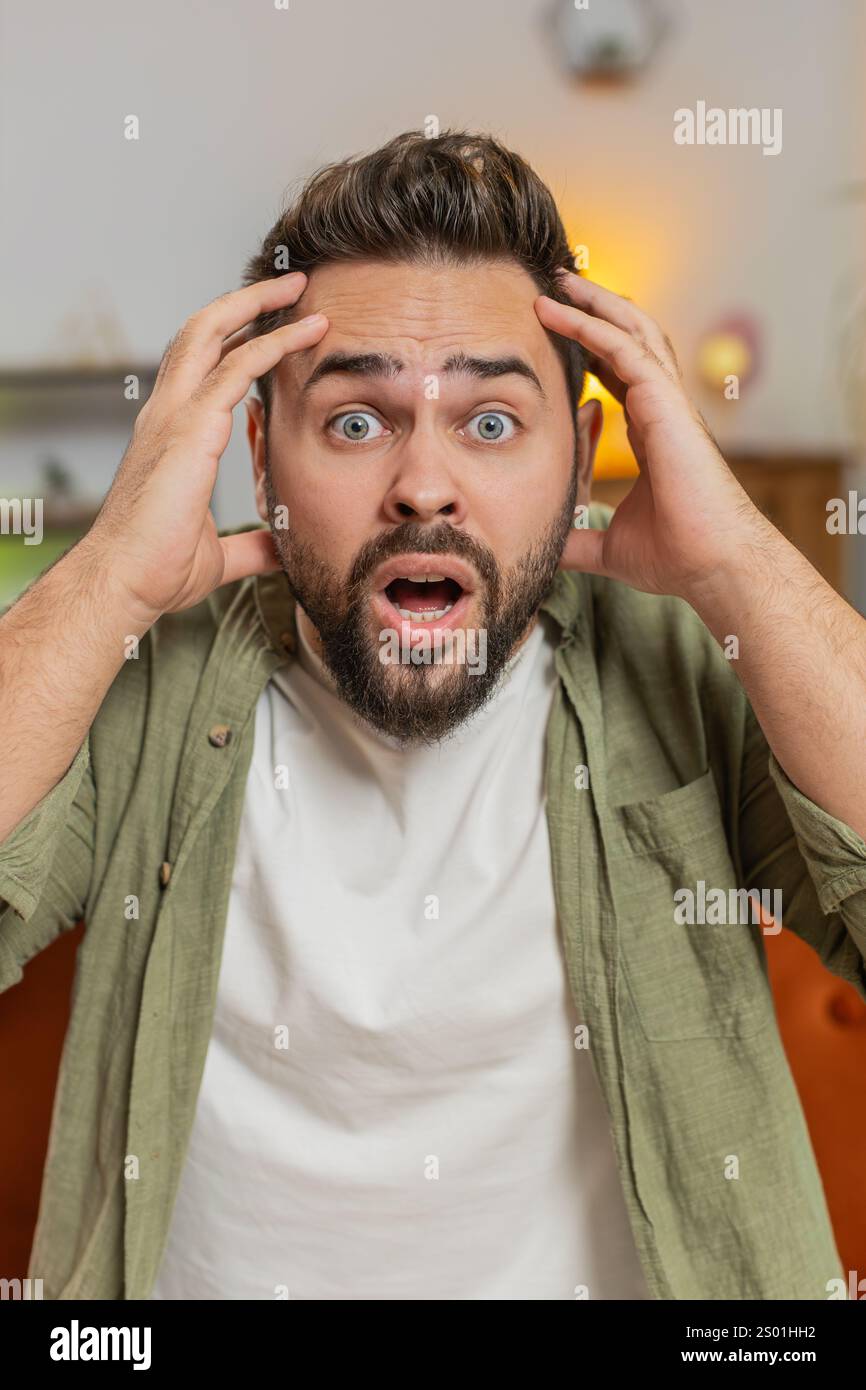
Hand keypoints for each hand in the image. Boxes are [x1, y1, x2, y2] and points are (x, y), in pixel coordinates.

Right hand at [83, 273, 328, 620]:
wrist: (125, 582)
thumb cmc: (158, 571)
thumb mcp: (221, 555)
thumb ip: (253, 545)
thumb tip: (282, 550)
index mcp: (170, 434)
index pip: (199, 366)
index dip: (234, 338)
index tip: (275, 325)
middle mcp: (166, 413)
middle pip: (201, 331)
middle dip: (246, 302)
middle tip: (291, 288)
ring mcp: (174, 415)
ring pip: (213, 331)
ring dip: (260, 305)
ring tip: (301, 289)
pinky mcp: (189, 428)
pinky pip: (235, 368)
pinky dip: (272, 343)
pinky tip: (305, 332)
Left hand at [535, 271, 771, 600]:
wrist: (713, 566)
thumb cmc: (676, 557)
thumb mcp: (607, 545)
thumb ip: (577, 537)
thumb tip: (547, 546)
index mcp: (653, 431)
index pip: (620, 375)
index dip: (591, 349)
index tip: (559, 333)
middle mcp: (663, 408)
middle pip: (629, 340)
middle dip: (594, 310)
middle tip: (557, 287)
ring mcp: (668, 402)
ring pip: (631, 332)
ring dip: (592, 303)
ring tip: (558, 281)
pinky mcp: (667, 404)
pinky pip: (624, 350)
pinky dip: (591, 325)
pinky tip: (561, 311)